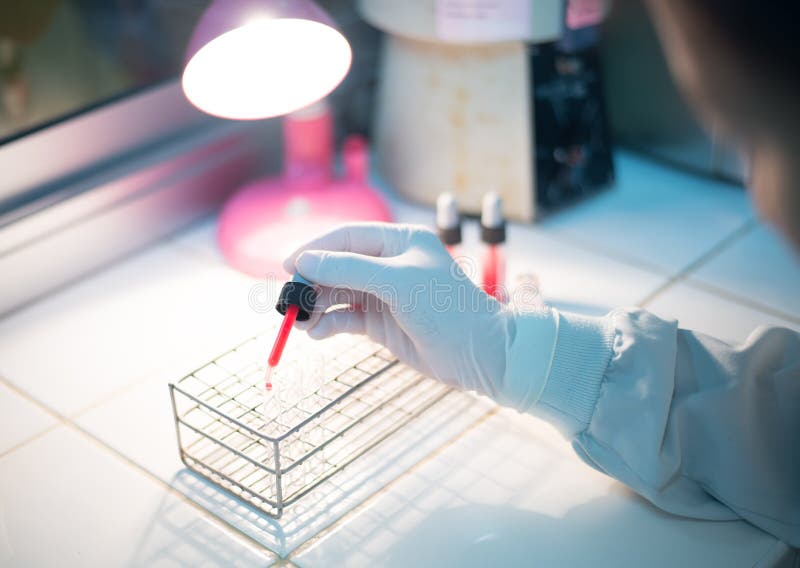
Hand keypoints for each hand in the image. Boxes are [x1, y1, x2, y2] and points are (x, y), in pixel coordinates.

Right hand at [282, 222, 509, 396]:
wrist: (478, 353)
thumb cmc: (446, 308)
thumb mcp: (396, 281)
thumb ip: (348, 269)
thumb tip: (304, 261)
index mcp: (398, 241)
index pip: (346, 238)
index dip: (315, 250)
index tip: (287, 267)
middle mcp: (389, 264)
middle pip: (337, 266)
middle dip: (312, 283)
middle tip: (289, 302)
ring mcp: (384, 294)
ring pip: (338, 293)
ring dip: (317, 306)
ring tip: (300, 323)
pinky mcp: (382, 322)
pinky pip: (347, 317)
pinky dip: (329, 324)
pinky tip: (317, 333)